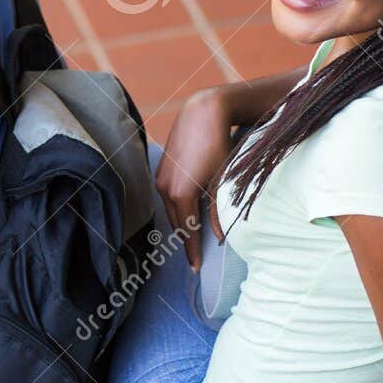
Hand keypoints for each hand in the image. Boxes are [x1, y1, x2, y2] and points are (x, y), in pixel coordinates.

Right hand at [157, 88, 233, 269]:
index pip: (186, 232)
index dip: (192, 252)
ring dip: (181, 223)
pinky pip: (168, 196)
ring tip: (192, 237)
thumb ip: (218, 211)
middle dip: (185, 240)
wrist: (203, 113)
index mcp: (181, 195)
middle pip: (176, 223)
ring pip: (171, 210)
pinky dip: (178, 208)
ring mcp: (160, 178)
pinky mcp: (161, 169)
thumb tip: (221, 236)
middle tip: (195, 258)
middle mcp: (165, 189)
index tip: (196, 269)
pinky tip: (187, 211)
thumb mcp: (222, 181)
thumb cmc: (218, 145)